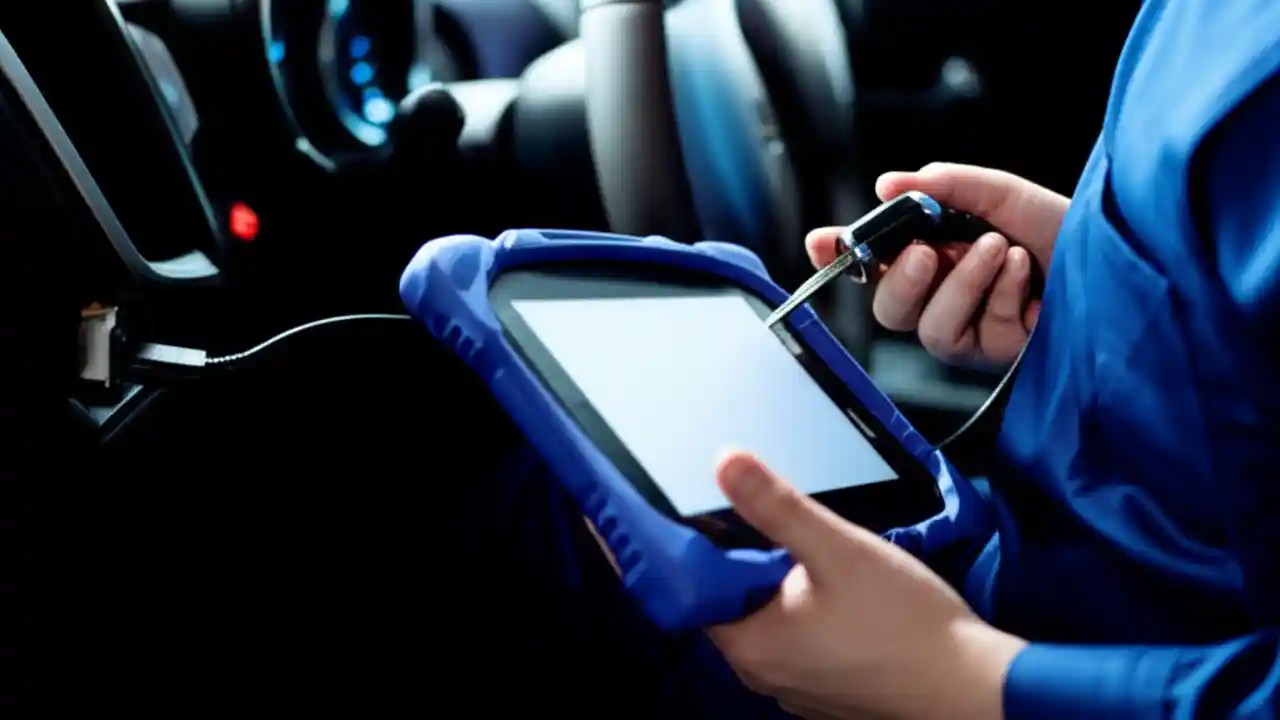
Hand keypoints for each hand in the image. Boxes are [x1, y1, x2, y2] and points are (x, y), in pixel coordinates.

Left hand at [707, 452, 1025, 718]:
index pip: (698, 591)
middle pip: (735, 605)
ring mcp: (797, 688)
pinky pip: (802, 645)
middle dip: (753, 566)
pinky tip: (841, 597)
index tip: (728, 515)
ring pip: (772, 624)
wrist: (973, 688)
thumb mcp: (837, 549)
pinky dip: (811, 617)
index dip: (708, 550)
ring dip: (785, 590)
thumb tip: (724, 464)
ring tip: (818, 559)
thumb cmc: (906, 624)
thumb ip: (777, 507)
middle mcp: (764, 675)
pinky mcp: (829, 693)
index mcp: (750, 646)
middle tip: (785, 529)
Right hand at [806, 163, 1068, 366]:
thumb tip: (889, 184)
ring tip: (999, 248)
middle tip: (925, 250)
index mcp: (937, 257)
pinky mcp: (997, 357)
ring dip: (961, 281)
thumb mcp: (1003, 195)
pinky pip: (975, 332)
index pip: (875, 264)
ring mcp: (972, 332)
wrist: (1121, 259)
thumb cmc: (1067, 230)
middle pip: (889, 309)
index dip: (840, 256)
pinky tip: (1025, 272)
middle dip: (899, 279)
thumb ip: (947, 187)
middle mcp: (947, 298)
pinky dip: (998, 293)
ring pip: (928, 328)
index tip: (822, 241)